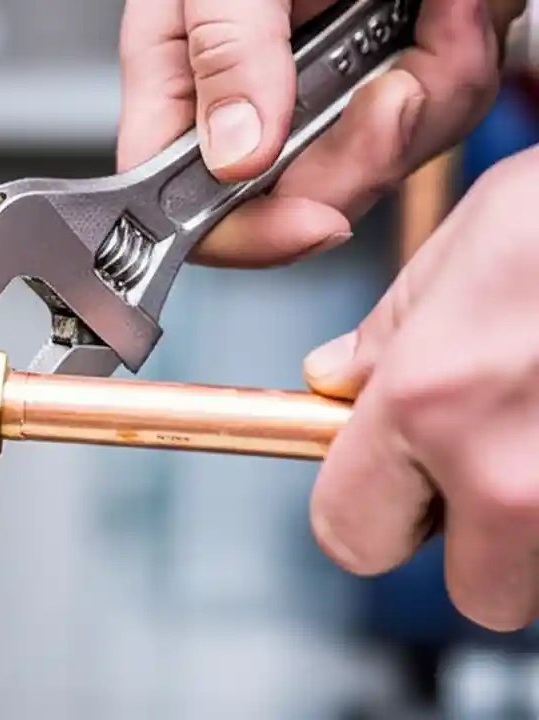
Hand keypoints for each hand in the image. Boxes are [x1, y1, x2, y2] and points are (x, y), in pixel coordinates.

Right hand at [117, 0, 523, 264]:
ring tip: (437, 18)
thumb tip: (233, 156)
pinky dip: (459, 63)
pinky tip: (456, 8)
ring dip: (425, 99)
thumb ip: (223, 51)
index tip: (304, 222)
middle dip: (361, 158)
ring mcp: (325, 84)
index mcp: (182, 72)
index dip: (241, 230)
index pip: (180, 195)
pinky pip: (436, 110)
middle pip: (294, 195)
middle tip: (388, 96)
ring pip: (378, 161)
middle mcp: (249, 92)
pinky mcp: (391, 65)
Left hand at [303, 148, 538, 630]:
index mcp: (433, 404)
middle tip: (500, 460)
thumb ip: (391, 330)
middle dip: (483, 539)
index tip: (395, 481)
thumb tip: (336, 379)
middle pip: (478, 591)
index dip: (371, 510)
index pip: (351, 535)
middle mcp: (516, 477)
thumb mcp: (477, 238)